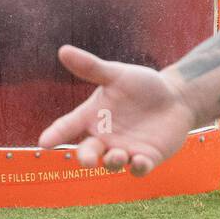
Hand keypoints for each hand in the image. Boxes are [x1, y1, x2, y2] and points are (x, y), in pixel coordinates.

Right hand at [38, 46, 197, 175]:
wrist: (175, 97)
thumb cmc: (141, 86)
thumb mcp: (117, 74)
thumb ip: (92, 68)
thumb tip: (63, 50)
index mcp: (93, 116)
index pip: (69, 126)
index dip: (56, 134)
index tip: (43, 143)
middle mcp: (105, 137)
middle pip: (88, 152)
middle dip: (85, 158)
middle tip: (86, 160)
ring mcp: (125, 149)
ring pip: (111, 162)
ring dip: (112, 161)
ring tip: (118, 155)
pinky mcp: (146, 158)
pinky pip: (139, 168)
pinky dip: (138, 167)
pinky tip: (140, 161)